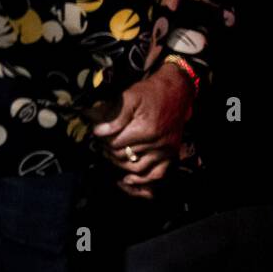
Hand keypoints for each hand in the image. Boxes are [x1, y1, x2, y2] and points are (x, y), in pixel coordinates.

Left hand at [93, 63, 194, 198]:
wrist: (176, 92)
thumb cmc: (150, 93)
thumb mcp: (130, 97)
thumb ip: (115, 116)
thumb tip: (98, 131)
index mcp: (146, 129)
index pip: (115, 144)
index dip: (102, 139)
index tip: (97, 133)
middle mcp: (157, 143)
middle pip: (124, 156)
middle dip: (109, 150)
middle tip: (102, 142)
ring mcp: (166, 151)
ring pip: (136, 168)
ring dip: (120, 163)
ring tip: (111, 153)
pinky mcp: (171, 154)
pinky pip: (156, 174)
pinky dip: (142, 179)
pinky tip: (128, 178)